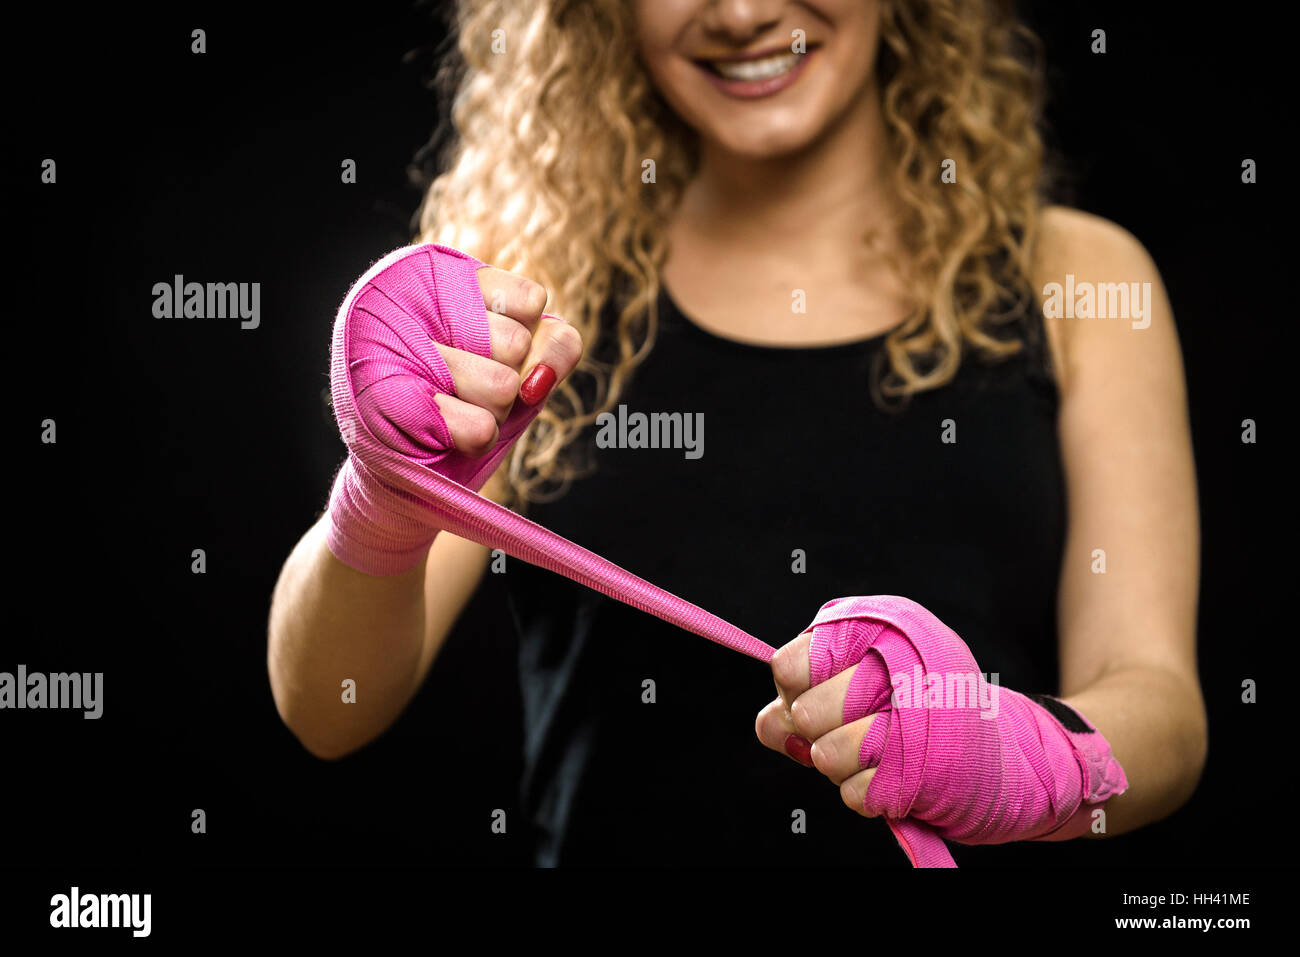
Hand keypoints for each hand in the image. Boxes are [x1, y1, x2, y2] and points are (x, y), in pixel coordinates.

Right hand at [326, 243, 582, 574]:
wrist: (398, 466)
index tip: (491, 354)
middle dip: (506, 380)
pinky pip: (480, 428)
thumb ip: (550, 344)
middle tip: (465, 388)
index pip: (530, 300)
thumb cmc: (460, 403)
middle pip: (518, 343)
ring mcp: (392, 344)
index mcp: (438, 273)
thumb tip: (539, 378)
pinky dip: (470, 440)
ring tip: (450, 408)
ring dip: (488, 413)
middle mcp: (406, 294)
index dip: (526, 341)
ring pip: (504, 386)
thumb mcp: (514, 362)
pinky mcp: (388, 401)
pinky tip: (438, 432)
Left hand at [756, 596, 1126, 861]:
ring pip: (826, 758)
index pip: (791, 663)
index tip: (813, 694)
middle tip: (846, 730)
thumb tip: (770, 723)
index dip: (793, 689)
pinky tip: (894, 777)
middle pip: (805, 713)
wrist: (1014, 755)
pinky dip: (868, 795)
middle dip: (815, 734)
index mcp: (881, 629)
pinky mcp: (926, 771)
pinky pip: (855, 795)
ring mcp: (916, 719)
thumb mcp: (869, 682)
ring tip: (873, 755)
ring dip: (842, 768)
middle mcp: (901, 665)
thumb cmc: (929, 713)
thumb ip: (809, 693)